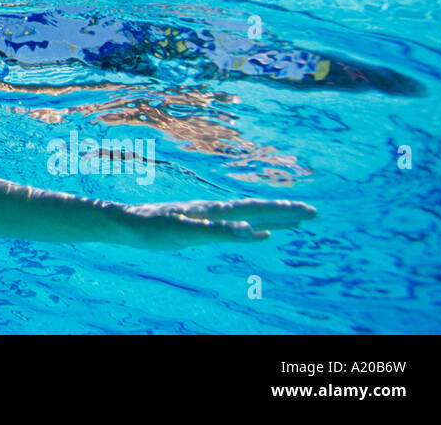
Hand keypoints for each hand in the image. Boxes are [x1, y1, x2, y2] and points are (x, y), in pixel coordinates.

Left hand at [119, 197, 316, 249]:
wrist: (126, 223)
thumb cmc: (150, 226)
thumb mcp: (183, 231)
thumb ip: (216, 231)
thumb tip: (250, 230)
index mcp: (214, 211)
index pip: (255, 209)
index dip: (281, 211)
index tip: (307, 212)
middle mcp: (214, 212)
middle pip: (257, 210)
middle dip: (286, 212)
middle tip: (315, 213)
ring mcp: (209, 218)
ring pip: (248, 217)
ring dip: (273, 219)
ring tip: (298, 221)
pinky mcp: (201, 227)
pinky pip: (233, 227)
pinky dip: (252, 229)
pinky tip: (261, 233)